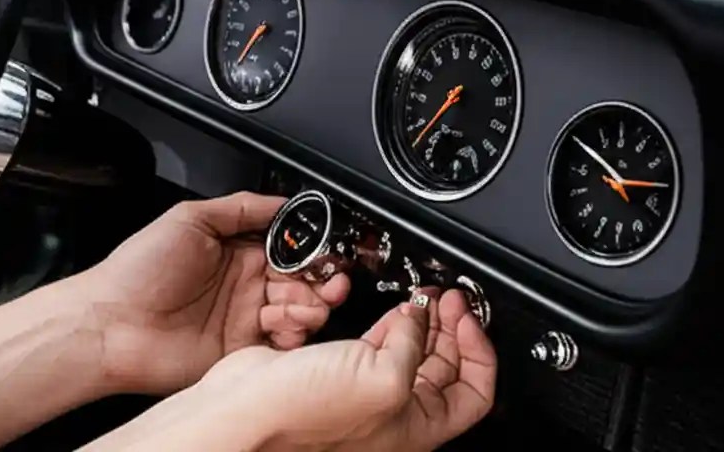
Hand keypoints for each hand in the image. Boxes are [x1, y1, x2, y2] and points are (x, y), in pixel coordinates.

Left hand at [70, 192, 350, 394]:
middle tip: (329, 282)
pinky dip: (295, 337)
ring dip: (311, 307)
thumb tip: (284, 200)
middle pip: (304, 281)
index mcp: (239, 251)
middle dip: (323, 281)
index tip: (325, 251)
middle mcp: (247, 285)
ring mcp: (246, 319)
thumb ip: (242, 207)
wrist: (110, 325)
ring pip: (299, 312)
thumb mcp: (190, 218)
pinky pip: (282, 345)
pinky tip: (287, 327)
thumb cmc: (138, 270)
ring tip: (305, 306)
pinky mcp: (242, 352)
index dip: (313, 250)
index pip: (291, 248)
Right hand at [196, 288, 495, 450]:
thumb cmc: (303, 415)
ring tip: (429, 295)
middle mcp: (396, 414)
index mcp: (417, 428)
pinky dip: (394, 320)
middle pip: (447, 368)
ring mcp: (368, 392)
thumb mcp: (383, 376)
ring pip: (414, 351)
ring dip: (425, 319)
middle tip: (452, 297)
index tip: (470, 318)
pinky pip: (380, 343)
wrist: (244, 411)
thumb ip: (413, 343)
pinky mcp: (340, 369)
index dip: (479, 351)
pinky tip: (397, 305)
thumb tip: (419, 316)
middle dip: (454, 328)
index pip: (475, 391)